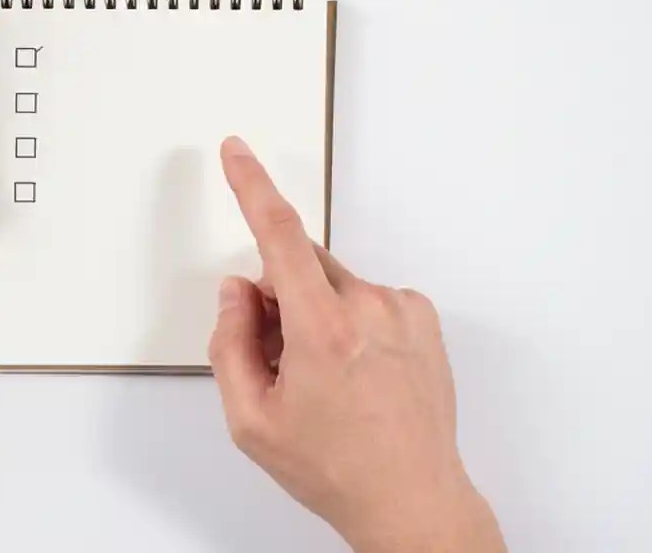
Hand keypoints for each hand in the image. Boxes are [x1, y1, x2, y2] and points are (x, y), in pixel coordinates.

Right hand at [210, 137, 504, 551]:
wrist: (412, 499)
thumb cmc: (336, 468)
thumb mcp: (250, 419)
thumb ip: (229, 343)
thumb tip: (237, 290)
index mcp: (322, 329)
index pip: (278, 234)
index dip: (251, 185)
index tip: (237, 152)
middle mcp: (368, 307)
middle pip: (299, 265)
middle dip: (277, 297)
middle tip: (279, 359)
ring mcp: (402, 309)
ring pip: (333, 283)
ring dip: (316, 312)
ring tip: (325, 378)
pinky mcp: (422, 317)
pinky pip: (366, 297)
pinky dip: (350, 321)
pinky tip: (355, 372)